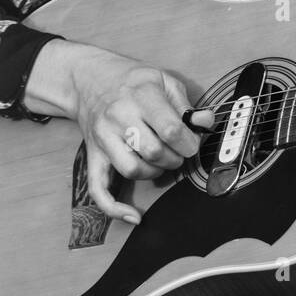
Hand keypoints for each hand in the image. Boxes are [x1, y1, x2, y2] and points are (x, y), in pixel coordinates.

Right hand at [61, 43, 213, 224]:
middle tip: (179, 152)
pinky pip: (98, 189)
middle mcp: (119, 118)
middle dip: (175, 158)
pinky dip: (115, 208)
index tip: (192, 144)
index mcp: (140, 96)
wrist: (90, 80)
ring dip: (155, 173)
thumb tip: (206, 123)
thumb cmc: (132, 81)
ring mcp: (103, 139)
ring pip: (132, 170)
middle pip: (153, 152)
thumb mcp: (163, 80)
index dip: (189, 143)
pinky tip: (134, 216)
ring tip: (162, 162)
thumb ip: (187, 104)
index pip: (170, 130)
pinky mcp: (93, 156)